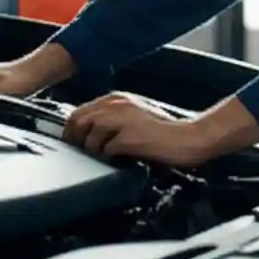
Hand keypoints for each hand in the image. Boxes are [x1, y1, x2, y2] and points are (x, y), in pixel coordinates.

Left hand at [63, 93, 209, 167]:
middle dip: (76, 137)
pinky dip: (108, 156)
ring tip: (103, 155)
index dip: (72, 126)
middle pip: (81, 119)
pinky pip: (106, 149)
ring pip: (90, 134)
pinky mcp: (129, 138)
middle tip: (79, 149)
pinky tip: (117, 158)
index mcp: (119, 100)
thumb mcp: (135, 116)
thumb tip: (90, 131)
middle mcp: (119, 105)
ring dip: (93, 148)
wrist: (188, 138)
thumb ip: (113, 118)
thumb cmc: (165, 131)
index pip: (82, 110)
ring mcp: (124, 121)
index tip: (71, 138)